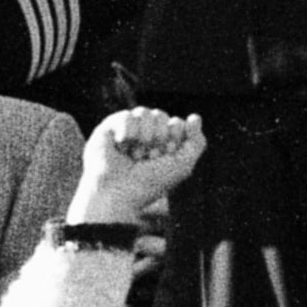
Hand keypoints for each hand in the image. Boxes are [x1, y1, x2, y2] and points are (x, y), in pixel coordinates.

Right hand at [69, 106, 205, 227]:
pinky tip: (121, 145)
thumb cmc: (149, 184)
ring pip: (144, 112)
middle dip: (158, 139)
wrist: (117, 194)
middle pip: (161, 116)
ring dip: (144, 137)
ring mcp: (127, 129)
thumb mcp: (182, 166)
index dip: (173, 140)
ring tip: (135, 155)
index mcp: (163, 143)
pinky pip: (126, 116)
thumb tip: (195, 117)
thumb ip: (197, 142)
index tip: (162, 159)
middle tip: (148, 159)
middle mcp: (145, 134)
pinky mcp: (109, 127)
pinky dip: (127, 131)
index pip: (176, 124)